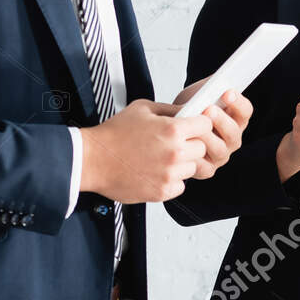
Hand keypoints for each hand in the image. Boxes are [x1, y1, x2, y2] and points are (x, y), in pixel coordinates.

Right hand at [80, 100, 210, 202]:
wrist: (91, 160)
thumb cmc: (114, 134)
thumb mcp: (143, 109)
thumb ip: (169, 109)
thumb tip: (188, 110)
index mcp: (173, 130)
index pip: (207, 125)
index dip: (199, 125)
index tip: (193, 127)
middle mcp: (175, 153)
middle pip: (203, 148)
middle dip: (191, 144)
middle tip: (174, 144)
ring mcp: (170, 174)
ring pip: (192, 168)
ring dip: (182, 164)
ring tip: (161, 158)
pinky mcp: (162, 191)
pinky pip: (180, 185)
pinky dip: (171, 180)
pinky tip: (156, 171)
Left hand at [170, 80, 253, 180]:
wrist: (168, 129)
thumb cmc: (187, 110)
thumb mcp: (198, 94)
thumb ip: (210, 86)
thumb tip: (220, 77)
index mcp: (235, 119)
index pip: (245, 111)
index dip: (238, 102)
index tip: (227, 92)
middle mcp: (232, 139)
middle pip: (234, 133)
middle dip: (222, 121)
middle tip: (208, 109)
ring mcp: (221, 156)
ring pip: (219, 150)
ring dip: (207, 138)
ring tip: (193, 129)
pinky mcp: (207, 170)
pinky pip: (203, 167)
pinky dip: (194, 158)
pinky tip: (185, 147)